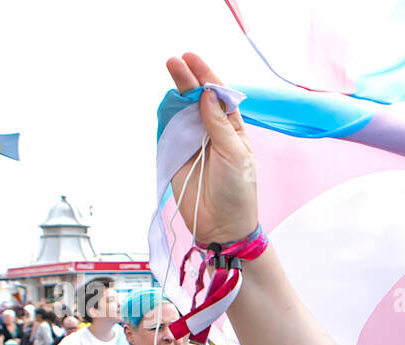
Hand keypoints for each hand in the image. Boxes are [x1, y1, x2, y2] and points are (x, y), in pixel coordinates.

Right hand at [165, 53, 259, 242]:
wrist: (221, 224)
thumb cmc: (237, 191)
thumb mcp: (235, 154)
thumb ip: (219, 124)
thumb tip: (207, 94)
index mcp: (233, 129)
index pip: (219, 96)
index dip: (207, 77)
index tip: (193, 59)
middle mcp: (212, 131)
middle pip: (198, 98)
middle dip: (188, 78)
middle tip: (176, 61)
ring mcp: (193, 141)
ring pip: (182, 110)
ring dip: (176, 91)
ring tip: (171, 70)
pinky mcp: (176, 153)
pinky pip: (168, 129)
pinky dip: (166, 114)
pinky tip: (166, 100)